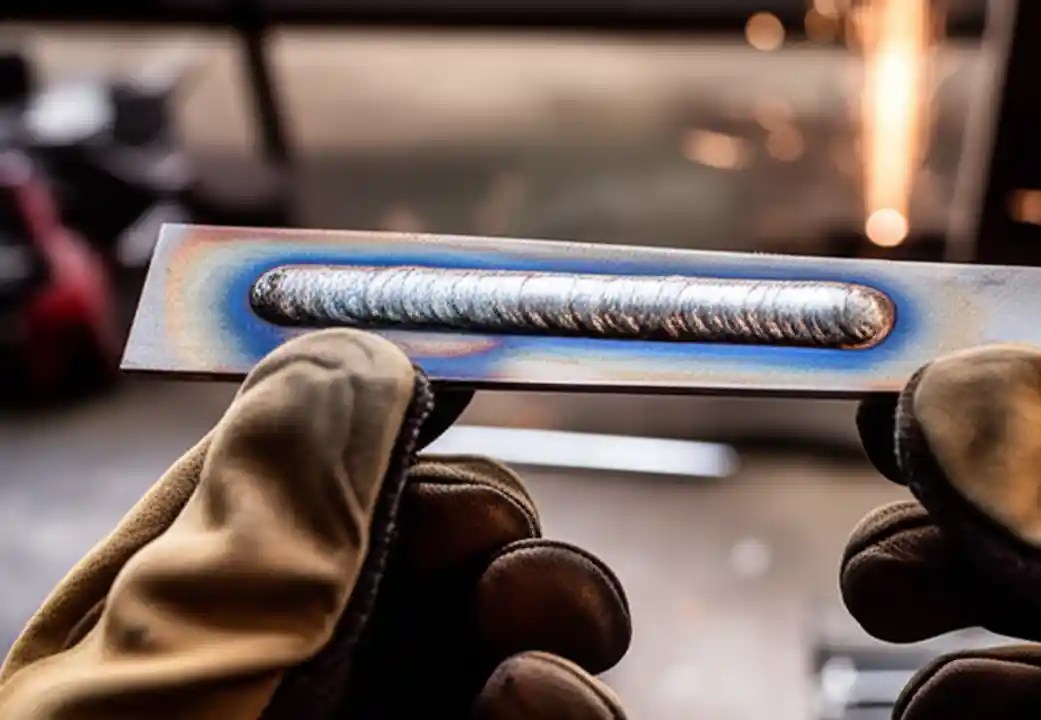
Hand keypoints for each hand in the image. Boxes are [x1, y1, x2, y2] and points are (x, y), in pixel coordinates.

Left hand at [0, 329, 630, 718]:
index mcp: (203, 596)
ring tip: (527, 648)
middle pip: (439, 534)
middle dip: (489, 523)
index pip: (317, 457)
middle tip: (492, 557)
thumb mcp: (155, 677)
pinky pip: (558, 716)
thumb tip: (356, 356)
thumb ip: (254, 514)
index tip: (455, 397)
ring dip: (555, 603)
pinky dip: (573, 702)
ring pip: (521, 622)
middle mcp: (308, 658)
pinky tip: (539, 708)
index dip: (393, 416)